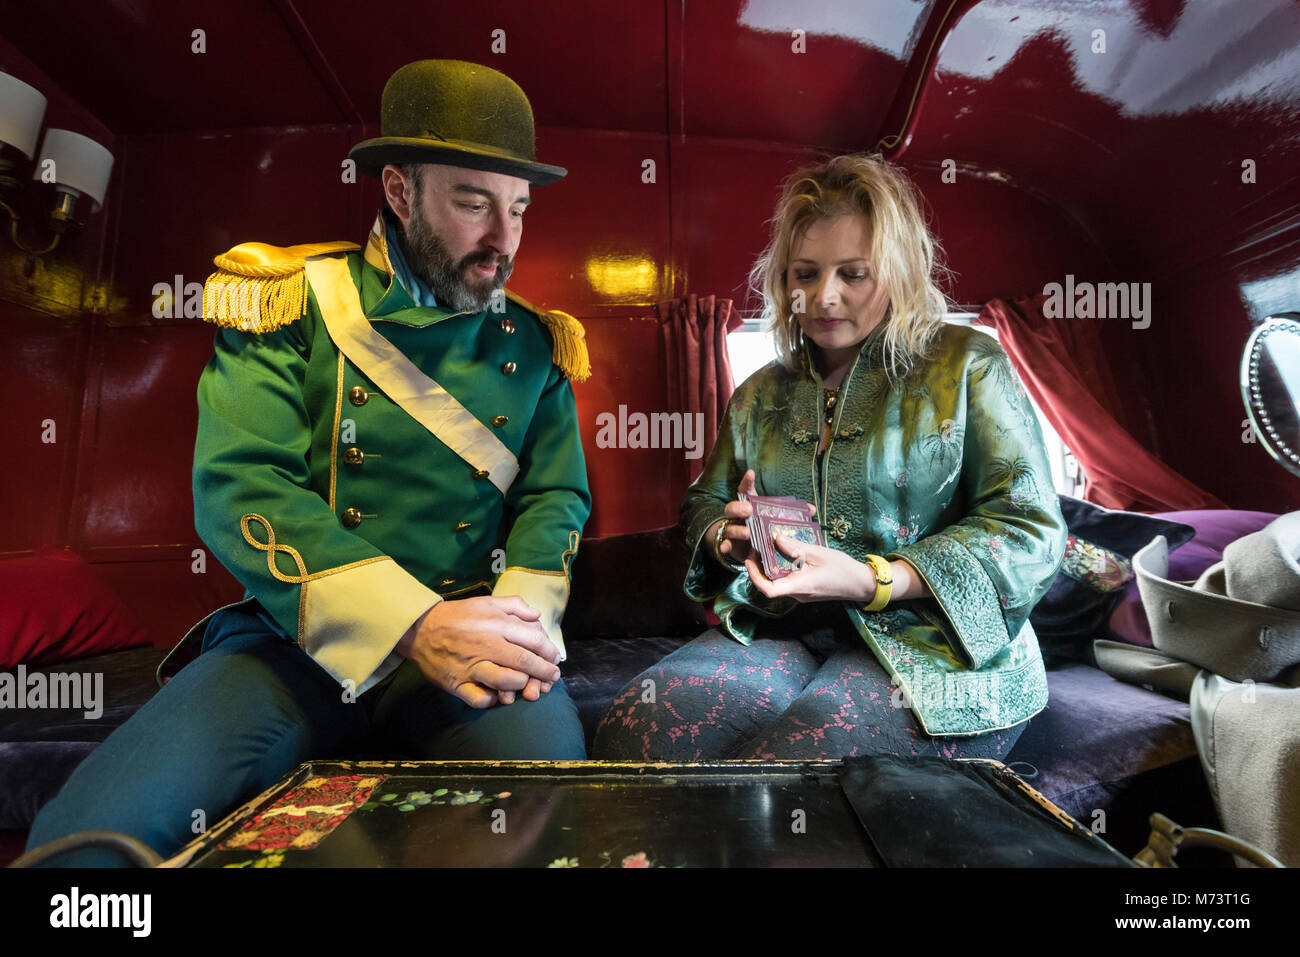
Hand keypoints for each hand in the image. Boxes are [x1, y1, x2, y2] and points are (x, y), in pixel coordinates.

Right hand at [396, 596, 561, 708]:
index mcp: (495, 624)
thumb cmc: (457, 616)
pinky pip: (479, 698)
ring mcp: (470, 666)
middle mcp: (485, 645)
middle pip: (523, 661)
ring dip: (521, 684)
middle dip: (543, 672)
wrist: (419, 629)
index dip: (548, 651)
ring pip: (505, 681)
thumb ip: (514, 605)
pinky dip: (492, 700)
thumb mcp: (486, 602)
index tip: (554, 657)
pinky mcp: (457, 683)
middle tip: (551, 677)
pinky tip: (498, 696)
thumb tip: (537, 615)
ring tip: (526, 684)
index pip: (533, 639)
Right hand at [711, 469, 815, 566]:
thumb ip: (792, 515)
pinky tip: (726, 547)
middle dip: (739, 507)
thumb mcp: (776, 521)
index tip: (751, 473)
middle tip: (749, 509)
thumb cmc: (763, 530)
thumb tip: (811, 509)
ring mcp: (732, 530)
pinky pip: (724, 544)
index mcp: (749, 506)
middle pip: (732, 507)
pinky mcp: (730, 545)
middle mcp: (738, 517)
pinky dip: (724, 546)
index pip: (746, 491)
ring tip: (748, 533)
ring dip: (737, 530)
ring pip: (729, 527)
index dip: (747, 481)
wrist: (749, 550)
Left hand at [744, 535, 875, 603]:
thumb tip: (776, 538)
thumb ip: (796, 547)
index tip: (749, 560)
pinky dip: (782, 569)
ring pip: (779, 582)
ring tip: (768, 547)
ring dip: (771, 567)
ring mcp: (801, 594)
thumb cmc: (843, 569)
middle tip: (756, 547)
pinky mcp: (805, 591)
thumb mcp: (818, 553)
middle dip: (760, 568)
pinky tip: (784, 553)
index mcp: (800, 586)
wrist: (861, 584)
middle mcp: (797, 594)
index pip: (768, 590)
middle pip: (770, 584)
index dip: (754, 576)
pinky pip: (788, 581)